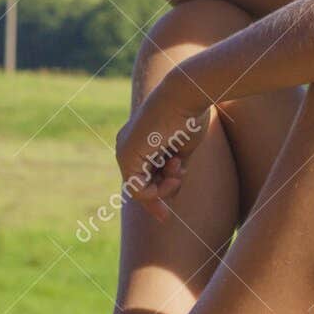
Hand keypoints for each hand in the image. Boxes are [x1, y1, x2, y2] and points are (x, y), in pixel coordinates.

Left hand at [113, 75, 212, 221]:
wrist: (185, 96)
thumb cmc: (189, 117)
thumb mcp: (182, 151)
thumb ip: (173, 173)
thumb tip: (170, 196)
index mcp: (139, 142)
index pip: (142, 177)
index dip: (154, 197)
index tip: (164, 217)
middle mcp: (127, 146)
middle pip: (140, 186)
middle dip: (159, 194)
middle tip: (172, 196)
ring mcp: (124, 151)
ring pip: (140, 190)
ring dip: (164, 189)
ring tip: (178, 169)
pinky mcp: (126, 156)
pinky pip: (138, 189)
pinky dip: (157, 190)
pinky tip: (173, 173)